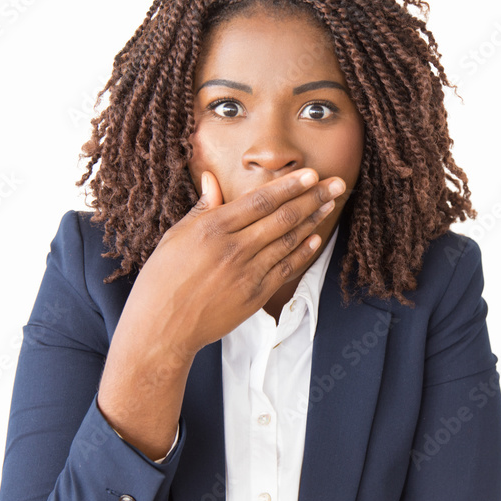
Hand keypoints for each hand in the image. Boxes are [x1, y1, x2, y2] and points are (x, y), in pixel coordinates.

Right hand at [114, 167, 344, 363]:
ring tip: (330, 204)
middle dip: (312, 197)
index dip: (289, 186)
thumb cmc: (163, 278)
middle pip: (282, 217)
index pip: (260, 200)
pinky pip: (286, 269)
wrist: (163, 327)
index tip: (311, 174)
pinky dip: (303, 252)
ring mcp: (247, 273)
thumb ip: (202, 208)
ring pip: (289, 241)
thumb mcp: (176, 236)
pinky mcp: (255, 295)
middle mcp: (234, 248)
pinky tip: (316, 238)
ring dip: (313, 221)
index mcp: (213, 228)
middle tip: (337, 184)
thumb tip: (211, 178)